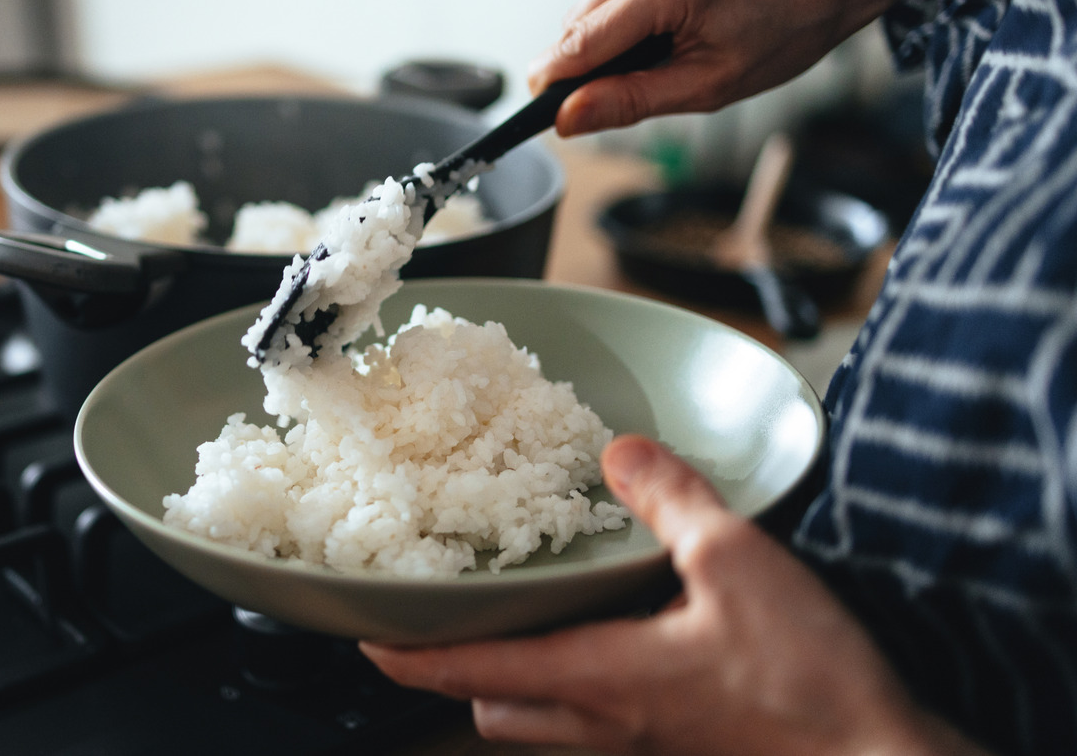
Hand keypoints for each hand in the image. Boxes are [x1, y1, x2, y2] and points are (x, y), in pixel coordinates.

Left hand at [360, 435, 989, 755]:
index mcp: (598, 680)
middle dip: (458, 674)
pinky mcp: (679, 753)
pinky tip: (616, 650)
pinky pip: (598, 732)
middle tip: (447, 625)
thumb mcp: (738, 563)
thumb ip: (672, 500)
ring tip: (521, 631)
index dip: (409, 656)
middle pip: (494, 712)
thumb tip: (623, 449)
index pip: (470, 672)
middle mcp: (605, 727)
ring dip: (515, 687)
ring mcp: (642, 749)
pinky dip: (576, 695)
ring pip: (542, 728)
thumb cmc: (809, 685)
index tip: (367, 638)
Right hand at [530, 0, 971, 135]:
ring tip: (666, 38)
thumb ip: (630, 100)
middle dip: (593, 58)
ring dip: (612, 29)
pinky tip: (670, 6)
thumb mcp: (709, 85)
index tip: (537, 106)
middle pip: (580, 20)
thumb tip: (566, 117)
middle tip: (638, 77)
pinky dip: (629, 1)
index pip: (584, 40)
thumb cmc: (781, 31)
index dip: (554, 79)